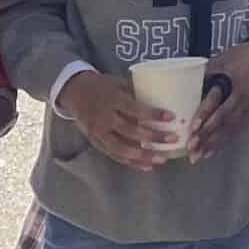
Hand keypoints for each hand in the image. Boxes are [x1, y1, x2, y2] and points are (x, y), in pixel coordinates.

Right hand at [57, 73, 176, 169]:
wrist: (75, 92)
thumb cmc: (103, 86)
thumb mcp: (118, 82)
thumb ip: (137, 92)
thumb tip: (166, 97)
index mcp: (112, 100)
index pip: (134, 109)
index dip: (153, 114)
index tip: (171, 116)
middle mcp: (104, 118)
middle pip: (131, 131)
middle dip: (153, 137)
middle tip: (173, 139)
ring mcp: (99, 132)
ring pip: (122, 148)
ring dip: (144, 156)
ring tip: (162, 159)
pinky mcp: (96, 142)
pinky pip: (115, 155)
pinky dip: (131, 163)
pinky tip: (147, 166)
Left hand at [186, 38, 248, 160]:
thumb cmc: (241, 56)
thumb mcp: (222, 58)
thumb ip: (205, 72)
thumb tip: (184, 84)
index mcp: (233, 83)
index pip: (217, 100)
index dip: (205, 114)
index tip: (193, 127)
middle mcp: (241, 98)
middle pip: (223, 120)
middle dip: (207, 135)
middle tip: (191, 148)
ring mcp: (246, 107)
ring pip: (229, 129)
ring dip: (213, 143)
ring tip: (198, 156)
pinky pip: (235, 130)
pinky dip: (223, 142)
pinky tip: (211, 152)